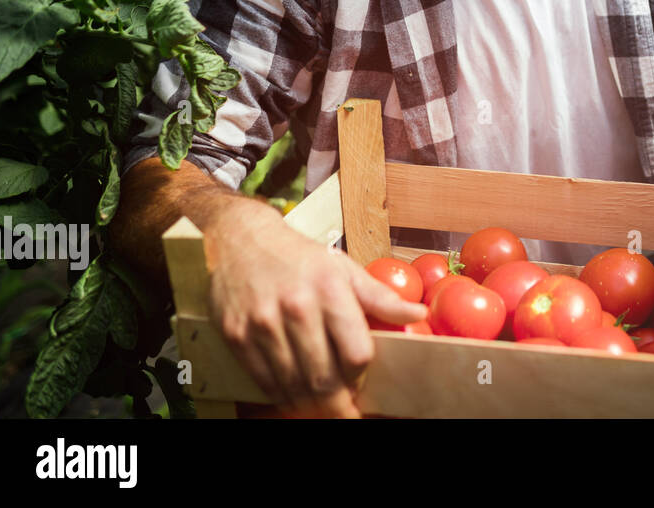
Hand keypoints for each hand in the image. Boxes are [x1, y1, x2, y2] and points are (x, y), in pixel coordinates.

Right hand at [206, 202, 426, 416]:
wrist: (243, 239)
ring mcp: (263, 322)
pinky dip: (280, 396)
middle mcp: (297, 307)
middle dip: (337, 406)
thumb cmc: (300, 257)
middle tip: (345, 415)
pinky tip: (292, 398)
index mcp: (330, 289)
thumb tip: (417, 314)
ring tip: (320, 411)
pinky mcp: (236, 334)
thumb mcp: (344, 268)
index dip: (360, 376)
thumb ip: (380, 297)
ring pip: (292, 384)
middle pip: (323, 377)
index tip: (362, 388)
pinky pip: (263, 379)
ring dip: (309, 407)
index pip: (355, 352)